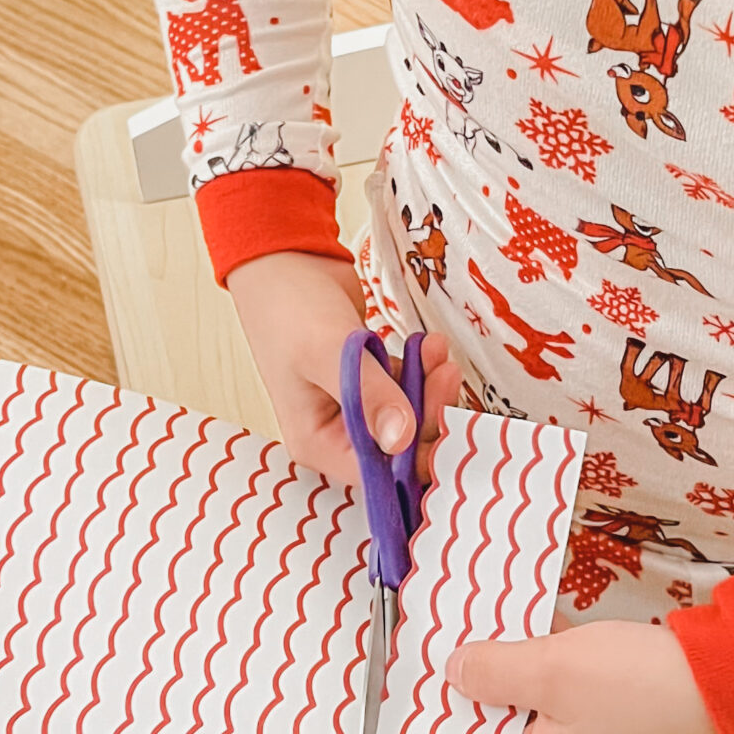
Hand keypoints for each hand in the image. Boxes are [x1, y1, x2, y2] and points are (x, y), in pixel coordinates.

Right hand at [225, 250, 460, 486]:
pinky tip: (426, 344)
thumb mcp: (328, 350)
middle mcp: (336, 435)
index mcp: (317, 443)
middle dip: (430, 410)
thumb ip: (368, 393)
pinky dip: (422, 370)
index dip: (417, 454)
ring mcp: (356, 409)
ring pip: (412, 417)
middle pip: (403, 447)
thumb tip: (401, 438)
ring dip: (430, 385)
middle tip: (444, 369)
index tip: (443, 414)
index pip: (379, 473)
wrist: (288, 260)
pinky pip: (409, 390)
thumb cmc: (290, 307)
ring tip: (434, 348)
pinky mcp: (373, 384)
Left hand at [448, 622, 720, 733]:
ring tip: (493, 622)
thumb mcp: (552, 669)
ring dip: (516, 662)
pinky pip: (561, 690)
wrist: (729, 677)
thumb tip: (455, 671)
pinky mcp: (610, 718)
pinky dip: (550, 660)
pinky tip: (541, 625)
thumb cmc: (649, 689)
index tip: (416, 673)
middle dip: (478, 677)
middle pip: (494, 723)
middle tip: (453, 634)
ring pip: (528, 701)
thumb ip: (493, 670)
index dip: (439, 708)